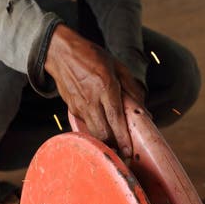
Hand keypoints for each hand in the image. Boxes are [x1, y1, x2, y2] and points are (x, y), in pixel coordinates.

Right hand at [45, 26, 143, 157]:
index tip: (128, 151)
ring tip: (113, 139)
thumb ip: (132, 88)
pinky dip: (95, 128)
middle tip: (122, 149)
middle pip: (103, 133)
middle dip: (114, 144)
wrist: (60, 52)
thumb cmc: (91, 57)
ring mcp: (79, 105)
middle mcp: (91, 98)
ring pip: (93, 133)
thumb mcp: (117, 67)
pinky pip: (86, 124)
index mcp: (105, 85)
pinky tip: (101, 122)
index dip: (122, 138)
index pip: (115, 118)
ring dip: (104, 139)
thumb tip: (144, 111)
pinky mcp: (72, 109)